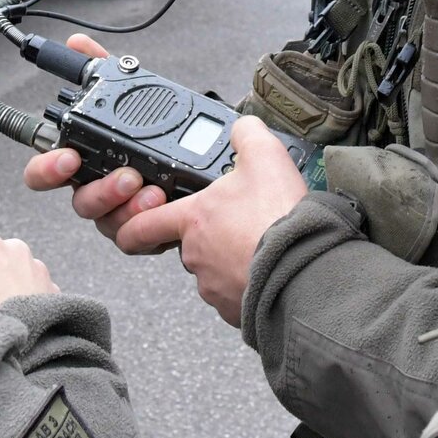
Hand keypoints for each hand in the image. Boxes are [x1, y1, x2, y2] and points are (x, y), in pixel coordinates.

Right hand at [22, 34, 172, 241]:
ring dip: (129, 208)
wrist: (203, 158)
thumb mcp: (132, 92)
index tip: (67, 158)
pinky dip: (151, 225)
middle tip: (127, 176)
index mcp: (84, 161)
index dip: (47, 169)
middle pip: (81, 202)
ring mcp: (120, 213)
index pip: (45, 173)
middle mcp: (97, 190)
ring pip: (109, 223)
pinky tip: (167, 207)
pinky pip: (139, 238)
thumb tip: (77, 43)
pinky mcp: (146, 231)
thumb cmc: (157, 130)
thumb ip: (101, 67)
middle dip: (102, 191)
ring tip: (153, 190)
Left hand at [112, 116, 306, 326]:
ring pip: (215, 269)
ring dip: (233, 258)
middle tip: (243, 223)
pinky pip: (235, 294)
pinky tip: (271, 268)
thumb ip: (247, 134)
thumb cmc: (279, 216)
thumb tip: (242, 128)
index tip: (133, 226)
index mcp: (194, 219)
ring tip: (263, 245)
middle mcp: (196, 255)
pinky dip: (249, 282)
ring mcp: (213, 286)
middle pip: (191, 244)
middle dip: (213, 235)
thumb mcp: (265, 156)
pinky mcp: (234, 310)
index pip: (142, 225)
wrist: (305, 269)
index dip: (133, 223)